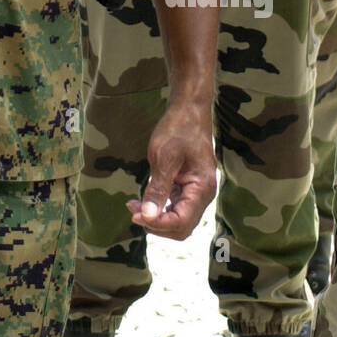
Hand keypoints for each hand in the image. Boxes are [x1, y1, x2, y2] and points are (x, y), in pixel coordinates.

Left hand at [127, 101, 216, 239]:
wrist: (189, 110)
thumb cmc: (178, 129)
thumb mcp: (164, 157)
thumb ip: (158, 188)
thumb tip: (148, 216)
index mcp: (202, 189)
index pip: (182, 222)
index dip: (158, 224)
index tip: (136, 215)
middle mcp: (203, 195)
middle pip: (182, 227)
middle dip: (157, 225)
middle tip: (134, 212)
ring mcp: (196, 192)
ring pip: (178, 219)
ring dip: (156, 219)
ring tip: (134, 207)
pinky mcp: (188, 186)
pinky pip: (175, 207)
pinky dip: (159, 208)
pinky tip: (142, 201)